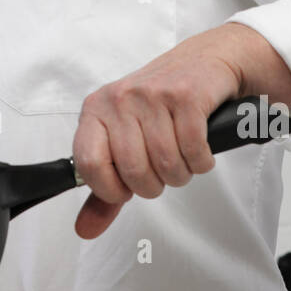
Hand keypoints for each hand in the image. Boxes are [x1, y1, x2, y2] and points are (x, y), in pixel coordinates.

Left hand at [72, 22, 290, 239]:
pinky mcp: (185, 95)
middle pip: (133, 172)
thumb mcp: (125, 140)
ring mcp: (152, 95)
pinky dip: (201, 161)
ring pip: (166, 165)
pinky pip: (193, 152)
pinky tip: (199, 149)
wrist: (205, 61)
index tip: (126, 187)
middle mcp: (120, 99)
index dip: (111, 188)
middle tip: (161, 170)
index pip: (88, 165)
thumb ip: (104, 189)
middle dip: (154, 185)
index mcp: (96, 110)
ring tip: (181, 157)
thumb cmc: (161, 106)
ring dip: (181, 173)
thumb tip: (85, 230)